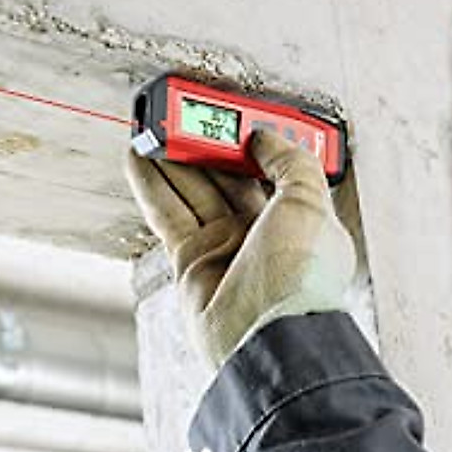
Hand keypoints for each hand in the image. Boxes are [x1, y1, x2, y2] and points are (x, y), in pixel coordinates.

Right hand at [126, 130, 355, 365]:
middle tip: (190, 115)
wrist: (267, 335)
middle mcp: (262, 234)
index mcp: (299, 220)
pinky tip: (140, 158)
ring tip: (158, 127)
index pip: (274, 169)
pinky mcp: (192, 262)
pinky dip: (151, 185)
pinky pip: (168, 214)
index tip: (236, 115)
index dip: (255, 142)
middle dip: (210, 146)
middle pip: (229, 177)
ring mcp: (226, 248)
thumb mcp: (311, 203)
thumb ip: (290, 163)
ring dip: (175, 158)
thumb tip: (266, 138)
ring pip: (195, 190)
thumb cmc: (300, 278)